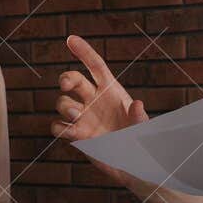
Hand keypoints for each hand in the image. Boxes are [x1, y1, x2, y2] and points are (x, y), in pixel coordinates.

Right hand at [50, 33, 146, 182]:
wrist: (132, 163)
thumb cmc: (140, 140)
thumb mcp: (143, 127)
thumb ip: (139, 116)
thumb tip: (138, 104)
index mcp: (110, 90)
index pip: (94, 65)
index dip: (83, 51)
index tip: (70, 39)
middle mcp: (93, 100)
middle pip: (73, 80)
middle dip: (66, 78)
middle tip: (67, 85)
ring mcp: (82, 117)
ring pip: (62, 103)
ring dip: (65, 106)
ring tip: (78, 116)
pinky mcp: (75, 135)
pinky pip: (58, 126)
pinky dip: (61, 128)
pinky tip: (74, 133)